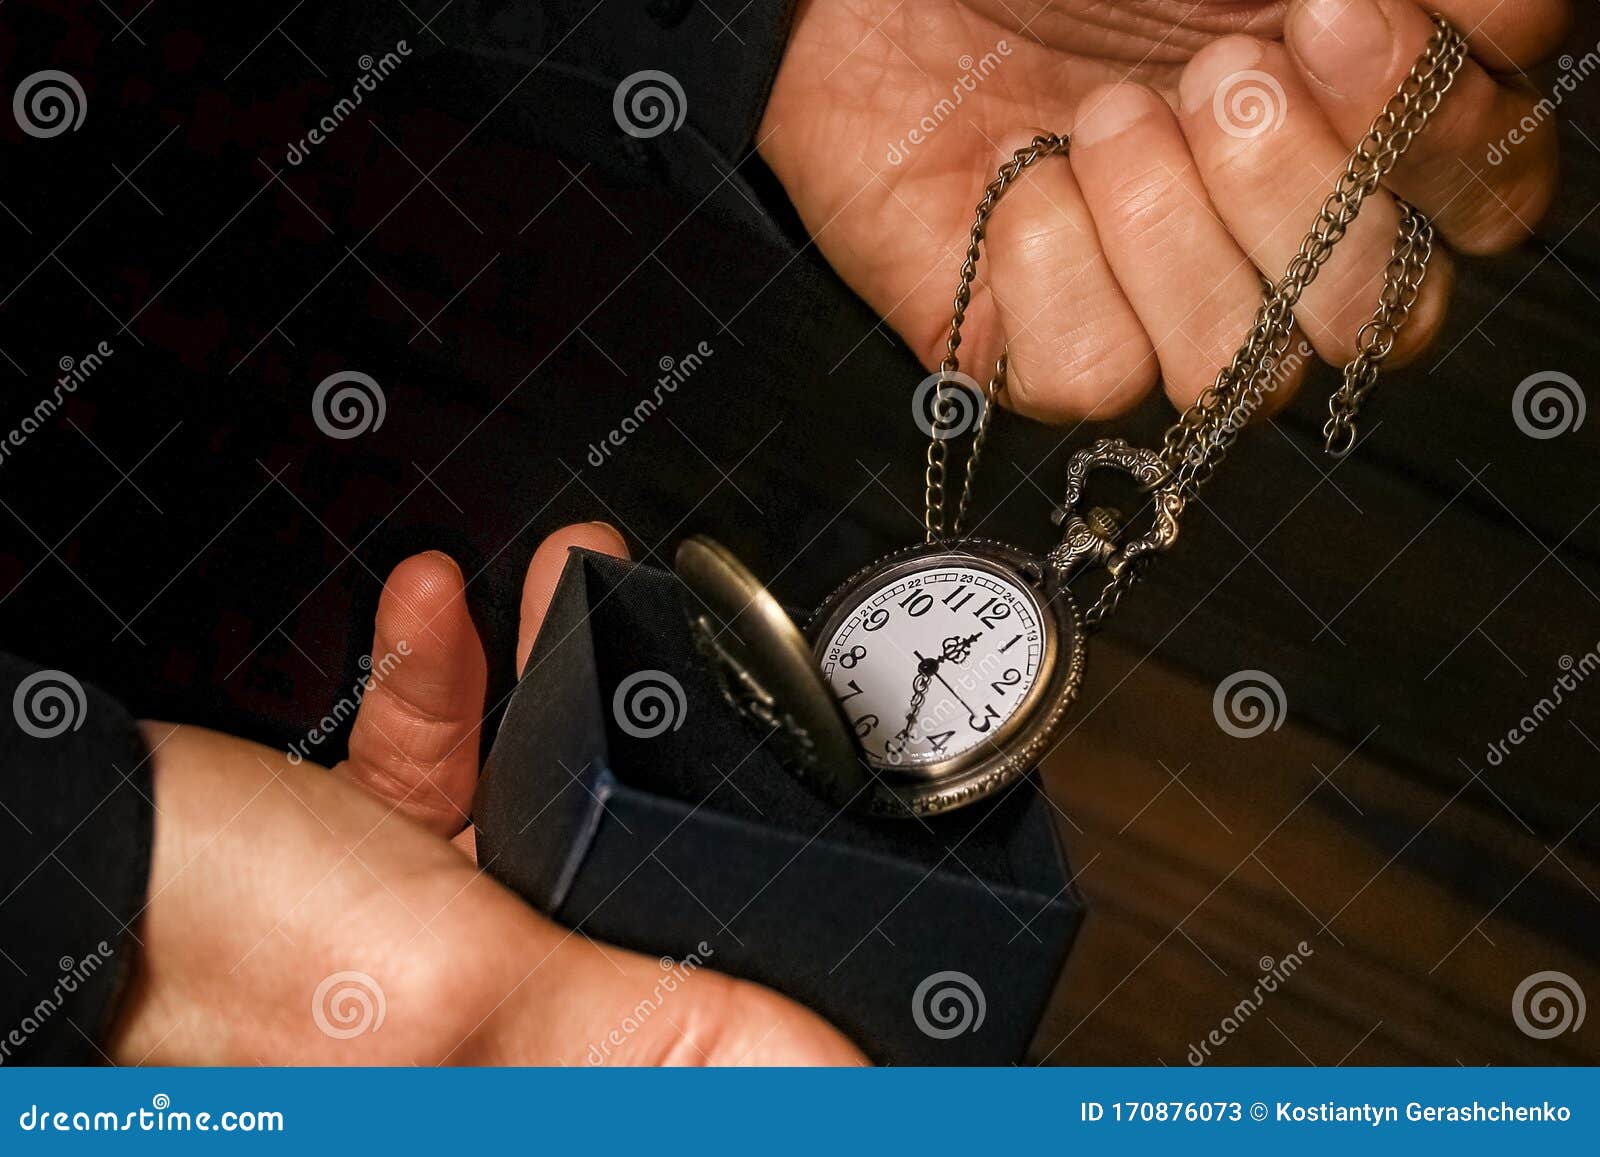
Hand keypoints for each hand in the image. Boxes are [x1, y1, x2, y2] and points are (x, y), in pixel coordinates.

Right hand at [108, 524, 863, 1065]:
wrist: (52, 848)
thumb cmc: (204, 949)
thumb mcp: (462, 984)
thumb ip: (653, 1031)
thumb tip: (832, 1081)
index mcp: (534, 1072)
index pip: (705, 1038)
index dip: (772, 965)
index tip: (830, 868)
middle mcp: (495, 1023)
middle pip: (638, 885)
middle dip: (659, 755)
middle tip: (685, 647)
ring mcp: (432, 942)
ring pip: (544, 796)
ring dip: (553, 677)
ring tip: (570, 576)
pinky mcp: (372, 869)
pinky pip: (444, 765)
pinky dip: (446, 683)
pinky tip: (435, 610)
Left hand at [759, 0, 1564, 420]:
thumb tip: (1501, 28)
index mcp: (1357, 137)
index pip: (1486, 200)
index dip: (1432, 133)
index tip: (1326, 16)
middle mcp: (1273, 241)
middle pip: (1380, 321)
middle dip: (1301, 196)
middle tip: (1211, 74)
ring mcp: (1156, 308)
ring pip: (1236, 380)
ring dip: (1171, 234)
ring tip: (1098, 120)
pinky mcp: (1040, 349)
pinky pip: (1090, 376)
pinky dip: (1050, 269)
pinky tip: (1018, 181)